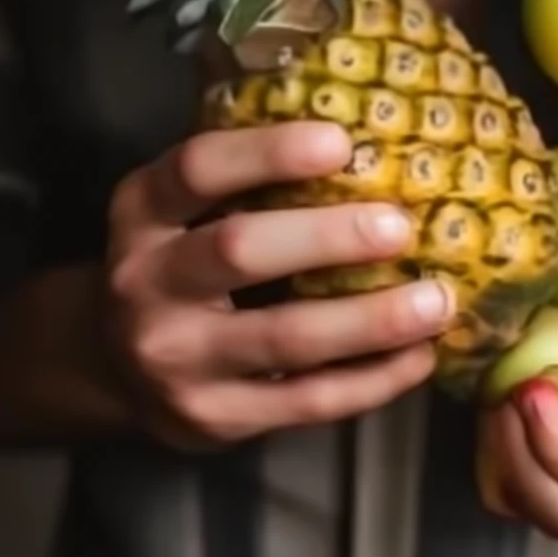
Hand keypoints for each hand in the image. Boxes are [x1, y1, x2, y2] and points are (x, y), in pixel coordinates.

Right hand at [103, 121, 453, 450]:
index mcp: (143, 212)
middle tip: (401, 226)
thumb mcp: (189, 206)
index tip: (341, 142)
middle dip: (328, 237)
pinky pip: (306, 402)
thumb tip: (371, 138)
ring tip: (437, 300)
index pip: (197, 169)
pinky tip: (420, 357)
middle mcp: (146, 283)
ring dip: (371, 320)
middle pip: (240, 250)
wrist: (121, 364)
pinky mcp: (213, 418)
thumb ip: (251, 176)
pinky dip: (372, 380)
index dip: (268, 152)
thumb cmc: (186, 257)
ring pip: (285, 338)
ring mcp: (175, 360)